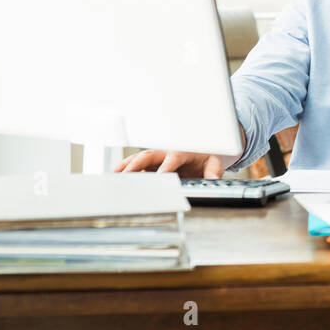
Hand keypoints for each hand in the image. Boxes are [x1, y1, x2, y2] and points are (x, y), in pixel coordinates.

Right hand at [113, 149, 230, 178]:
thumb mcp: (214, 163)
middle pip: (150, 155)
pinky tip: (115, 175)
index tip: (160, 175)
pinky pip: (137, 163)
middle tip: (128, 175)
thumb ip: (213, 171)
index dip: (166, 167)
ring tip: (115, 174)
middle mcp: (167, 152)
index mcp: (182, 151)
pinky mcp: (152, 162)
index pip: (173, 158)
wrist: (204, 150)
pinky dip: (125, 167)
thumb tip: (213, 178)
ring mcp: (158, 156)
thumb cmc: (207, 157)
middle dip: (138, 164)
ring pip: (140, 158)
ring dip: (127, 165)